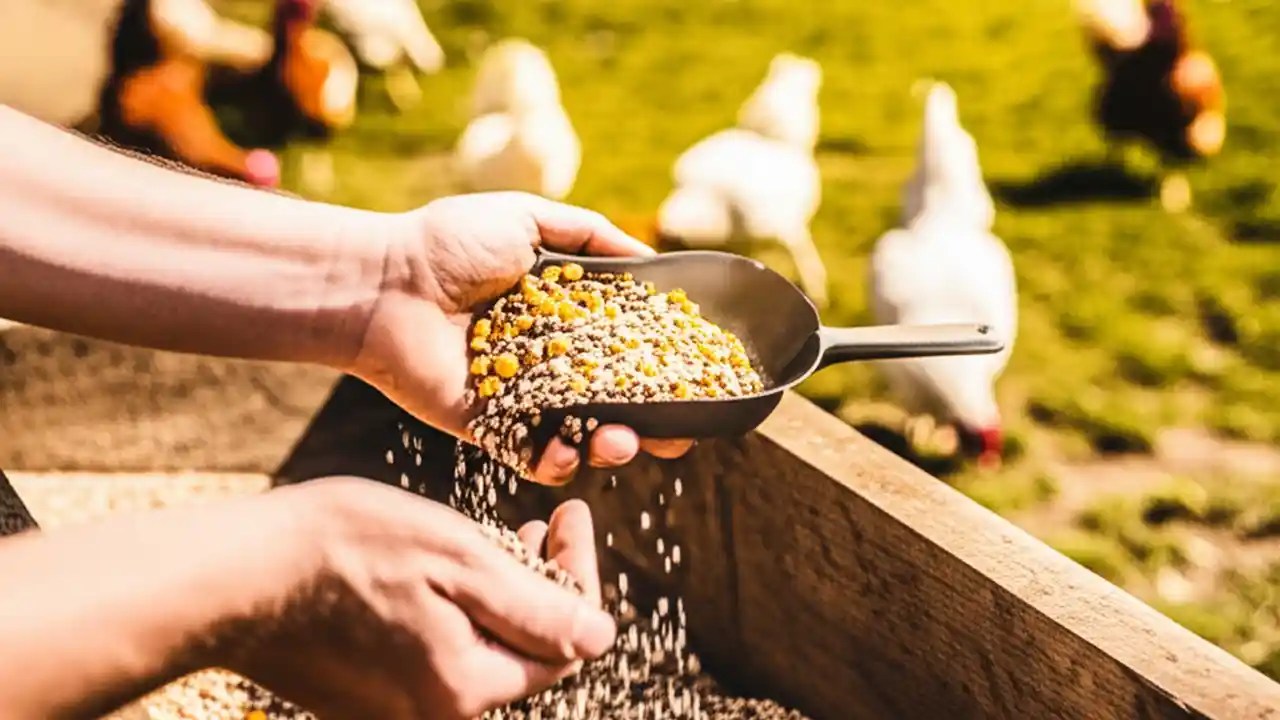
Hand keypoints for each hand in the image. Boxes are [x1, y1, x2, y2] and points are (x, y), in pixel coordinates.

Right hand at [223, 478, 614, 719]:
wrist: (233, 578)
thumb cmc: (344, 551)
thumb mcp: (457, 559)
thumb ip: (535, 607)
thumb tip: (599, 637)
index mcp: (465, 688)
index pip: (563, 645)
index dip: (580, 576)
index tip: (572, 515)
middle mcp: (433, 717)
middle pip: (521, 653)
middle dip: (543, 585)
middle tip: (542, 522)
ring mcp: (394, 714)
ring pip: (479, 652)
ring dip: (500, 597)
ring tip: (499, 538)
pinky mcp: (363, 702)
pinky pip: (434, 660)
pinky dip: (455, 614)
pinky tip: (442, 570)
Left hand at [353, 192, 692, 483]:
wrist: (384, 281)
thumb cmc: (450, 242)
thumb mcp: (528, 219)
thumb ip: (591, 237)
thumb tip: (650, 259)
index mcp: (566, 318)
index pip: (629, 350)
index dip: (665, 370)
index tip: (699, 382)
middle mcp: (551, 362)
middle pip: (618, 403)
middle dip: (653, 425)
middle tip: (676, 436)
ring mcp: (522, 399)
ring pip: (583, 437)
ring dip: (612, 447)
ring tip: (621, 441)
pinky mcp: (490, 428)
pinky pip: (532, 458)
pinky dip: (555, 460)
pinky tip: (566, 448)